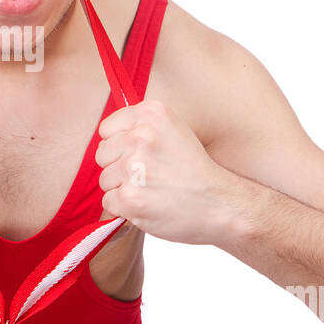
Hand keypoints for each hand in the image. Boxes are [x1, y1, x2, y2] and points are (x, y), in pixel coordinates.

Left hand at [95, 99, 237, 244]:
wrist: (221, 204)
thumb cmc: (195, 170)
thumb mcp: (173, 130)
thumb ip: (140, 126)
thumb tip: (106, 136)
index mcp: (151, 114)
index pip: (107, 129)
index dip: (120, 145)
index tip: (141, 155)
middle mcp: (141, 136)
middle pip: (102, 154)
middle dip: (119, 167)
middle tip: (150, 176)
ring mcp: (133, 168)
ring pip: (105, 180)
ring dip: (123, 189)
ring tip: (152, 190)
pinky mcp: (130, 198)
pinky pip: (109, 202)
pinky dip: (124, 209)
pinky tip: (149, 204)